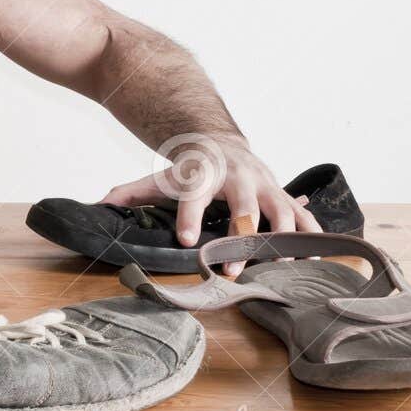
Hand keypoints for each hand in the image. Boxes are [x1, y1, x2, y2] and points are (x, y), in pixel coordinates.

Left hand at [102, 136, 321, 257]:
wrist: (220, 143)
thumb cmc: (189, 169)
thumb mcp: (159, 178)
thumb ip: (131, 194)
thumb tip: (97, 207)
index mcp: (202, 173)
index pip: (193, 194)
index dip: (189, 216)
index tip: (186, 240)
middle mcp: (237, 177)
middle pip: (244, 205)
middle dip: (242, 235)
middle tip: (235, 266)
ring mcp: (264, 184)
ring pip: (281, 210)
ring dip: (283, 239)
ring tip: (284, 265)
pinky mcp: (283, 193)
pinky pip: (304, 215)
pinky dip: (312, 236)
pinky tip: (313, 260)